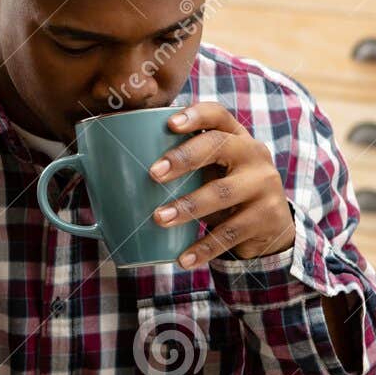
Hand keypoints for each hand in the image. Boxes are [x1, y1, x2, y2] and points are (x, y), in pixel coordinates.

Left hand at [148, 101, 294, 267]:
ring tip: (159, 218)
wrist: (270, 225)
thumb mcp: (210, 171)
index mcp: (235, 137)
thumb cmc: (223, 189)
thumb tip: (106, 165)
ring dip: (187, 206)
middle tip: (153, 174)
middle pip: (219, 146)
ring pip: (223, 193)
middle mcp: (254, 154)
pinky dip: (203, 248)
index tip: (169, 124)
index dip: (196, 115)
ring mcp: (264, 185)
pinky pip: (230, 233)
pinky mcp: (266, 217)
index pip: (218, 115)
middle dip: (184, 158)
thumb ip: (179, 164)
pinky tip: (182, 259)